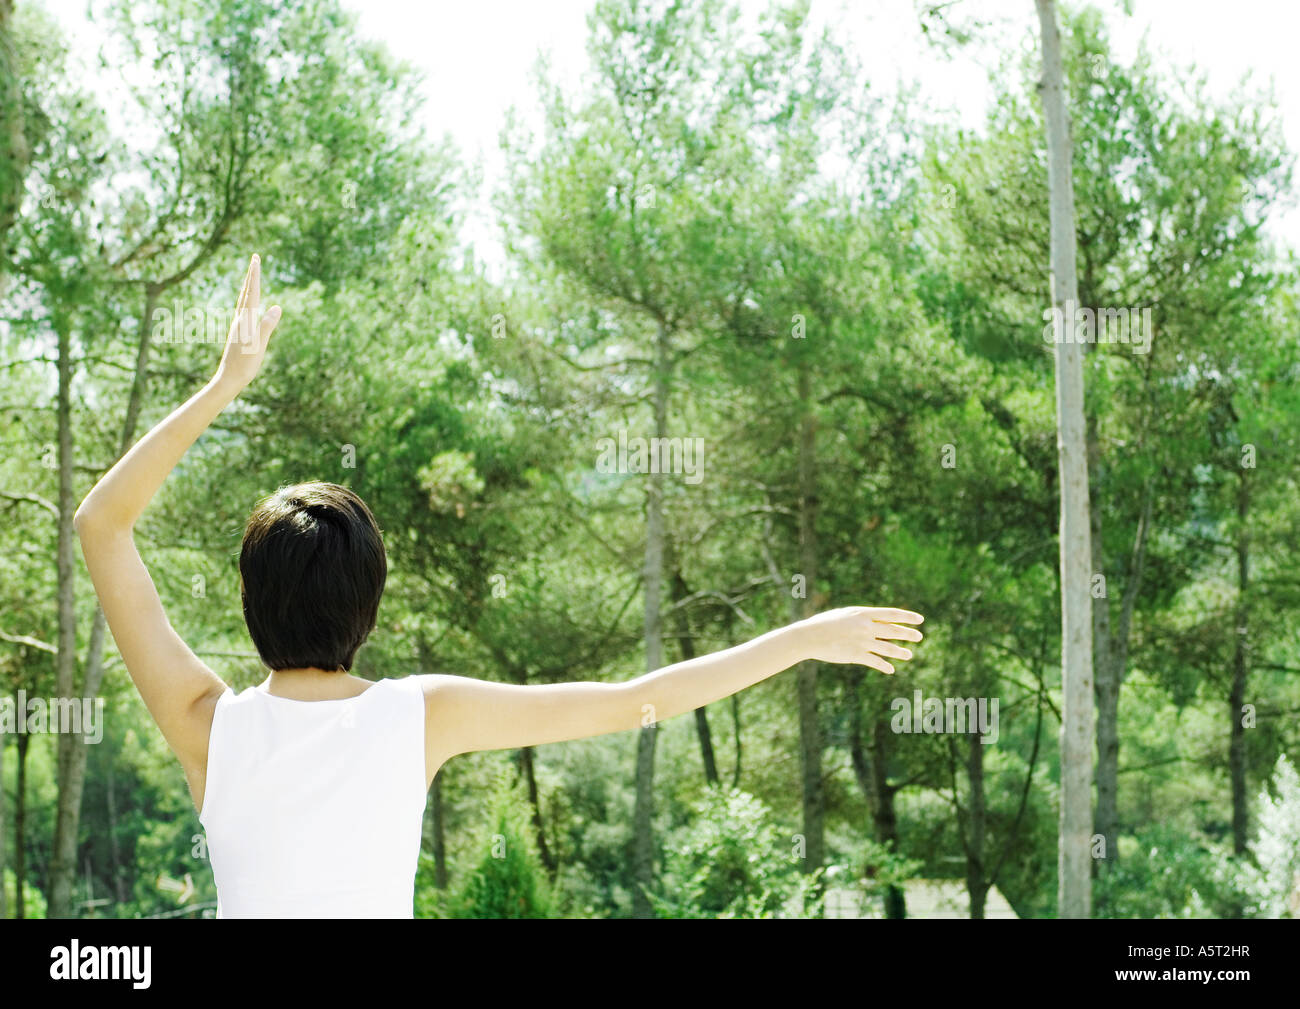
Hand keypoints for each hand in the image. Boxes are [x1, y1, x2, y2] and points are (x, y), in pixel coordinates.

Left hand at [215, 254, 280, 390]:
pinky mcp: (239, 332)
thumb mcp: (258, 345)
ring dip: (249, 286)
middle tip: (255, 259)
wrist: (228, 378)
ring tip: (252, 275)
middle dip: (251, 275)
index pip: (252, 293)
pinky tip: (249, 302)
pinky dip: (248, 299)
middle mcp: (240, 319)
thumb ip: (267, 325)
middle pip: (246, 292)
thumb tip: (277, 307)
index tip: (256, 259)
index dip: (255, 276)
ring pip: (244, 300)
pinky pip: (244, 309)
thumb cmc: (244, 364)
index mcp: (245, 320)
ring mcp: (238, 325)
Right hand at [797, 606, 923, 673]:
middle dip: (908, 634)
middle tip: (919, 637)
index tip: (920, 619)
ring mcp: (862, 642)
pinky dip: (884, 666)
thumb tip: (877, 621)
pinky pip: (875, 662)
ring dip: (900, 652)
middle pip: (893, 631)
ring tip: (909, 655)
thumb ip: (862, 618)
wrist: (809, 636)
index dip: (908, 616)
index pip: (892, 614)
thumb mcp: (845, 615)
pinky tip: (891, 669)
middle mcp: (866, 627)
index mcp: (863, 614)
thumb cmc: (825, 623)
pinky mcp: (856, 656)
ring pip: (888, 648)